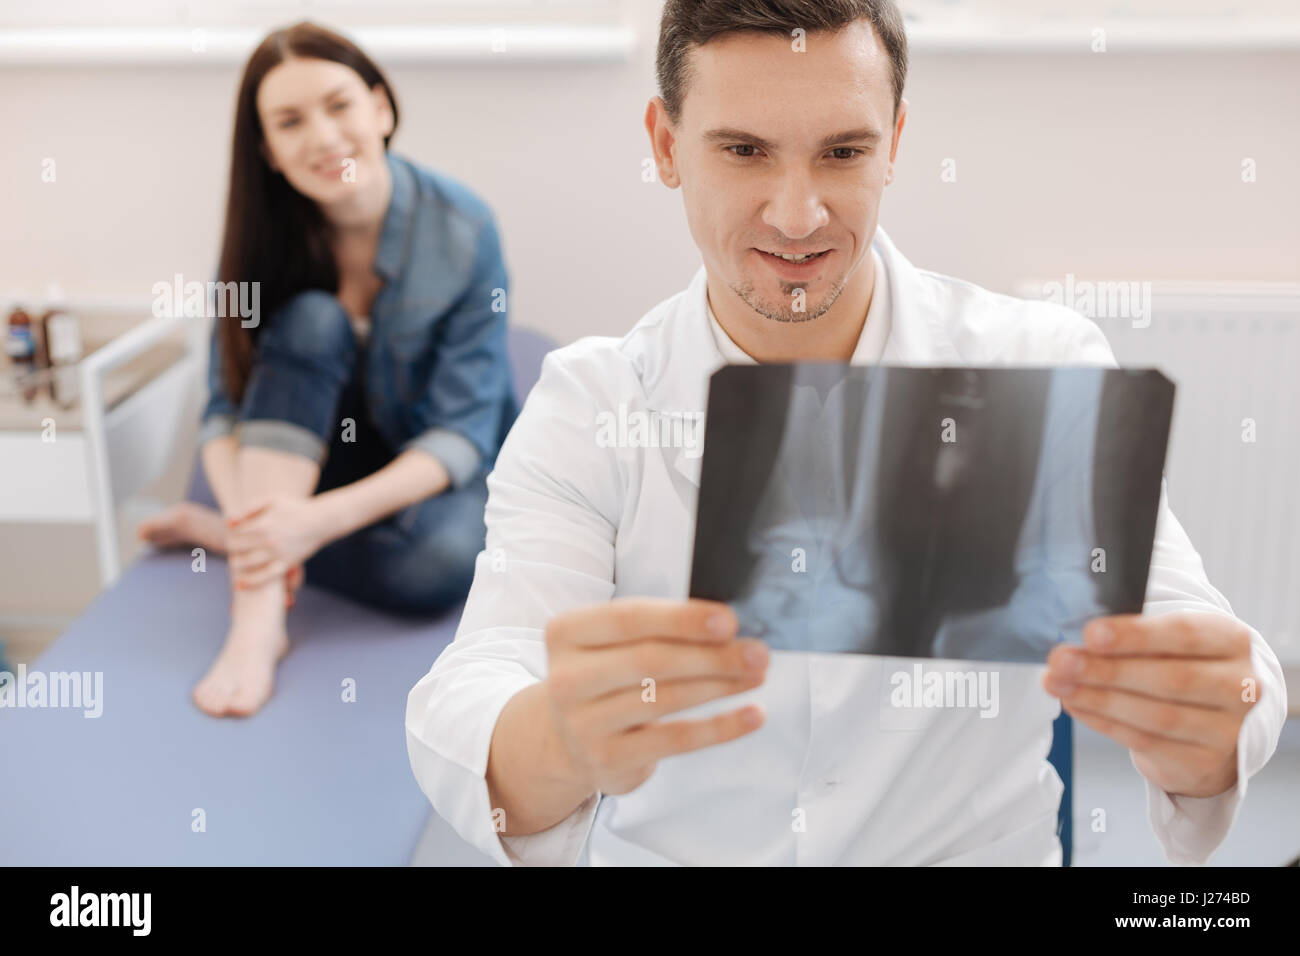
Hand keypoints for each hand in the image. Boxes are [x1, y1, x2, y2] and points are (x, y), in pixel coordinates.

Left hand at [226, 496, 329, 589]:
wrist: (321, 521)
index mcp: (262, 524)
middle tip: (235, 547)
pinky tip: (240, 584)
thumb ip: (249, 509)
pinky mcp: (285, 564)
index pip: (234, 533)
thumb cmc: (296, 508)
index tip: (234, 534)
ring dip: (236, 563)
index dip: (231, 534)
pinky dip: (251, 582)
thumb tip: (229, 523)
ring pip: (246, 563)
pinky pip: (265, 577)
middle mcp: (267, 541)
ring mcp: (276, 554)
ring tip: (238, 560)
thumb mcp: (272, 501)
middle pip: (236, 548)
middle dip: (232, 548)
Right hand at [542, 598, 768, 796]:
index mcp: (567, 634)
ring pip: (664, 699)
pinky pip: (675, 740)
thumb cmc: (606, 676)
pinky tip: (751, 715)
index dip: (682, 619)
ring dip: (720, 686)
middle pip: (649, 660)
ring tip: (756, 676)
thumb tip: (727, 629)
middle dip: (711, 655)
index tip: (729, 621)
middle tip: (756, 653)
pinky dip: (720, 727)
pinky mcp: (608, 759)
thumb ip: (658, 629)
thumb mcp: (614, 643)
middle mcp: (566, 678)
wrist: (567, 740)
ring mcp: (583, 724)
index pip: (628, 619)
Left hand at [1043, 611, 1257, 798]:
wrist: (1217, 724)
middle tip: (1061, 661)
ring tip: (1059, 684)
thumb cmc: (1184, 667)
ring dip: (1098, 698)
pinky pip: (1145, 741)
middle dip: (1107, 669)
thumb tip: (1079, 640)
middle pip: (1169, 678)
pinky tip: (1077, 706)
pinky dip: (1104, 722)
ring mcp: (1228, 729)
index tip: (1090, 634)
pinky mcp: (1205, 761)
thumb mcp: (1173, 642)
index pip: (1184, 634)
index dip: (1135, 635)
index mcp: (1232, 640)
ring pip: (1156, 715)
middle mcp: (1240, 686)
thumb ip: (1135, 636)